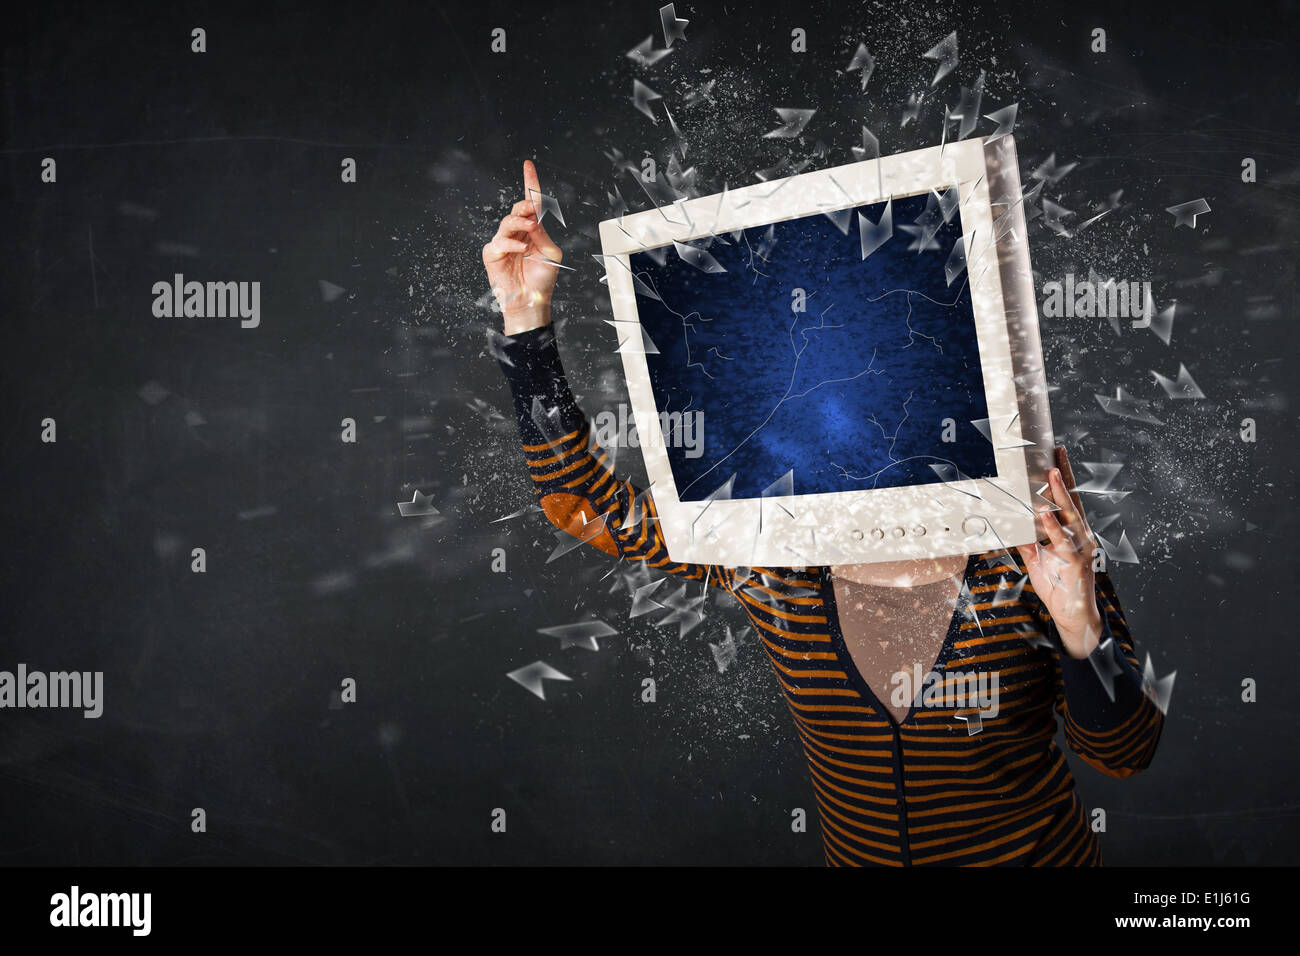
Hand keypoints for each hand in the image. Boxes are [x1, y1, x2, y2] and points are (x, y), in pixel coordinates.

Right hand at [481, 159, 563, 334]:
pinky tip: (521, 248)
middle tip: (533, 206)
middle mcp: (518, 234)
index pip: (531, 203)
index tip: (528, 165)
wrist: (532, 301)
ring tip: (530, 227)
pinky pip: (499, 242)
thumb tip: (532, 219)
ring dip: (519, 221)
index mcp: (533, 231)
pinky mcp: (493, 254)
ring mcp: (504, 243)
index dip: (529, 184)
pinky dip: (511, 243)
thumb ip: (542, 235)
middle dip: (525, 205)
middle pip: (518, 209)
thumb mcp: (550, 254)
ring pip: (507, 222)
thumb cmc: (543, 280)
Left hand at [1015, 446, 1103, 659]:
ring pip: (1070, 516)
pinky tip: (1043, 513)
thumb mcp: (1037, 559)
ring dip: (1060, 495)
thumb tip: (1011, 525)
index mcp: (1073, 533)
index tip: (1057, 456)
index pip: (1068, 500)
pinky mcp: (1076, 561)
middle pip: (1072, 500)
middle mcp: (1080, 536)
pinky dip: (1052, 526)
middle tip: (1056, 454)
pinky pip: (1062, 541)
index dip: (1063, 479)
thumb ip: (1027, 541)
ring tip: (1051, 474)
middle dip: (1064, 477)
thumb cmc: (1058, 585)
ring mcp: (1081, 548)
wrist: (1073, 615)